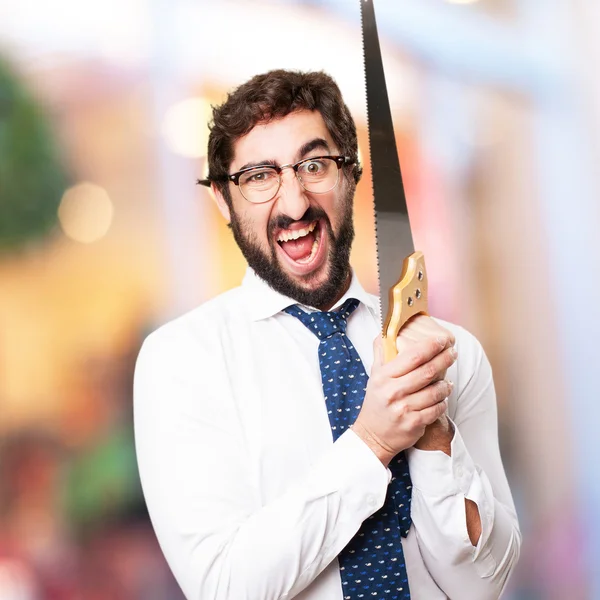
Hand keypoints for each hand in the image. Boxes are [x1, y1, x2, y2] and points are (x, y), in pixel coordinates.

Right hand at [351, 316, 456, 465]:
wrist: (372, 435)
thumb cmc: (377, 401)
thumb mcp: (374, 376)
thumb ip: (381, 352)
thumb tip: (385, 331)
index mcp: (384, 377)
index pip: (412, 356)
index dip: (431, 346)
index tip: (441, 340)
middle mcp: (393, 391)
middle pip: (427, 371)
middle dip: (444, 359)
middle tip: (453, 353)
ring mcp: (404, 408)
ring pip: (435, 391)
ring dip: (446, 384)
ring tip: (448, 381)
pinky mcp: (414, 423)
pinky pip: (436, 409)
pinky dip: (443, 402)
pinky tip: (442, 398)